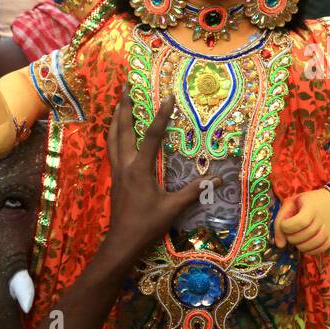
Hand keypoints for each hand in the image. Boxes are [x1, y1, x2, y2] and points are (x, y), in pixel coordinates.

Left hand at [99, 93, 213, 266]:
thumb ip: (193, 191)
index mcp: (140, 169)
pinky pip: (111, 149)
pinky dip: (113, 135)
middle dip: (125, 106)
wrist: (122, 242)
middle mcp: (125, 165)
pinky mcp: (115, 178)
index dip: (161, 115)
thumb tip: (218, 179)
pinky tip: (117, 134)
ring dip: (116, 119)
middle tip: (127, 86)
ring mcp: (117, 171)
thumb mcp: (173, 208)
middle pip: (123, 129)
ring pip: (112, 138)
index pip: (152, 136)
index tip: (167, 96)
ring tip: (119, 103)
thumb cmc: (147, 224)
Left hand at [273, 188, 329, 255]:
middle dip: (290, 237)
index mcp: (311, 208)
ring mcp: (327, 231)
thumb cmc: (307, 202)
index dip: (287, 226)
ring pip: (308, 246)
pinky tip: (305, 244)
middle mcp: (321, 220)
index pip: (298, 223)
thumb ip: (280, 221)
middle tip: (290, 231)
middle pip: (301, 236)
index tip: (285, 224)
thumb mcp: (291, 203)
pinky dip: (308, 251)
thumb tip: (279, 244)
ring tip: (297, 238)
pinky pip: (318, 251)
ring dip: (298, 245)